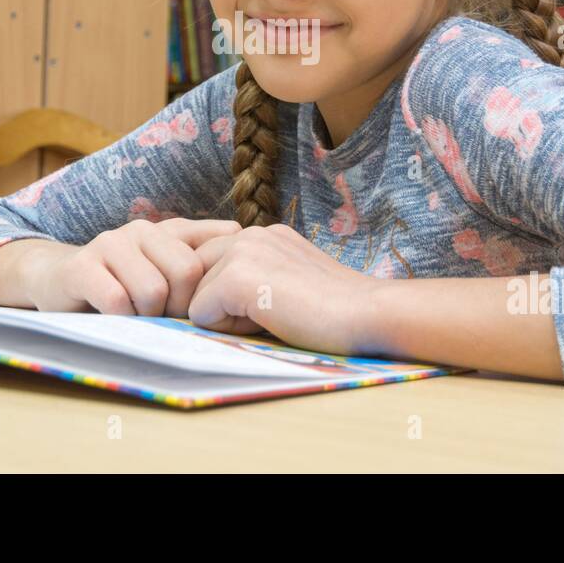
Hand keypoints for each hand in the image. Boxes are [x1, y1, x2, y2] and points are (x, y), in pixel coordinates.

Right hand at [34, 218, 241, 316]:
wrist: (57, 282)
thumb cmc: (122, 284)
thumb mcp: (167, 272)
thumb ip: (204, 261)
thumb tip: (249, 253)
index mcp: (171, 231)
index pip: (218, 246)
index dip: (215, 286)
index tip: (204, 308)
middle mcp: (143, 230)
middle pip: (187, 272)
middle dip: (180, 306)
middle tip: (163, 318)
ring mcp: (111, 244)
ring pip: (153, 290)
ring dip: (146, 315)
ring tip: (134, 315)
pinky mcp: (82, 266)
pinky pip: (117, 300)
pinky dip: (120, 319)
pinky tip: (111, 316)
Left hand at [187, 223, 378, 355]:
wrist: (367, 313)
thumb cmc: (336, 312)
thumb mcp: (288, 282)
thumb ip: (255, 279)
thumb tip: (209, 300)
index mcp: (263, 235)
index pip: (210, 266)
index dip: (229, 298)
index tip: (272, 306)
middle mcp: (249, 233)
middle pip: (196, 279)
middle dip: (220, 305)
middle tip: (271, 313)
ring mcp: (242, 251)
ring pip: (196, 297)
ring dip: (226, 317)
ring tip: (273, 316)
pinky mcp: (237, 276)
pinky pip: (199, 314)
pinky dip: (228, 329)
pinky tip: (269, 321)